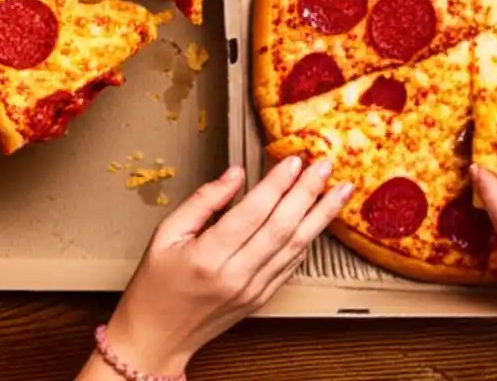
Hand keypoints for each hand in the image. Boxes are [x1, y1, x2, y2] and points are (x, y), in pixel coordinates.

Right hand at [92, 158, 351, 375]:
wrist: (157, 336)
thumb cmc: (156, 284)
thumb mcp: (166, 234)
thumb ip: (203, 201)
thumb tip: (236, 174)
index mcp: (209, 257)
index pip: (253, 213)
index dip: (277, 184)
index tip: (294, 160)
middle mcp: (236, 275)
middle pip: (283, 228)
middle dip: (308, 192)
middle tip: (326, 165)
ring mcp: (253, 290)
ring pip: (296, 247)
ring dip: (321, 215)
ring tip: (340, 190)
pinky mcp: (262, 298)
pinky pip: (292, 265)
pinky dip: (308, 240)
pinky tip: (319, 219)